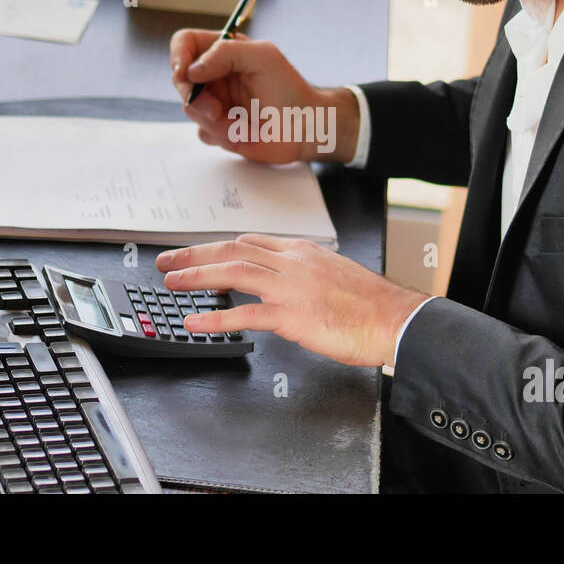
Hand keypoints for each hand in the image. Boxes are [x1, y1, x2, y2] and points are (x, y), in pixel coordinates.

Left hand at [156, 234, 427, 366]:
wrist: (396, 319)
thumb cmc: (371, 304)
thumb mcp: (333, 274)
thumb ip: (304, 273)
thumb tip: (285, 281)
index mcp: (301, 252)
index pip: (249, 242)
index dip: (216, 247)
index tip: (196, 253)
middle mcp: (291, 263)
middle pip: (232, 250)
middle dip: (194, 254)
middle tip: (167, 262)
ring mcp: (290, 287)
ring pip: (233, 272)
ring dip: (197, 276)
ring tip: (172, 283)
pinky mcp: (292, 315)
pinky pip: (245, 314)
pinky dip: (216, 316)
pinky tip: (195, 321)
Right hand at [169, 28, 358, 163]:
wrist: (304, 128)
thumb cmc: (289, 88)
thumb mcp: (263, 57)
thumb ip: (225, 52)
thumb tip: (191, 70)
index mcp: (222, 51)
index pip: (184, 43)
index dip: (178, 56)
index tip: (184, 74)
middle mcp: (214, 75)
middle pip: (180, 80)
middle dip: (195, 97)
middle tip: (216, 109)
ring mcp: (214, 102)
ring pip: (190, 109)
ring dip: (214, 120)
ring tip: (241, 124)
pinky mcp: (218, 128)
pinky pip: (203, 133)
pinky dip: (222, 135)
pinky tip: (244, 133)